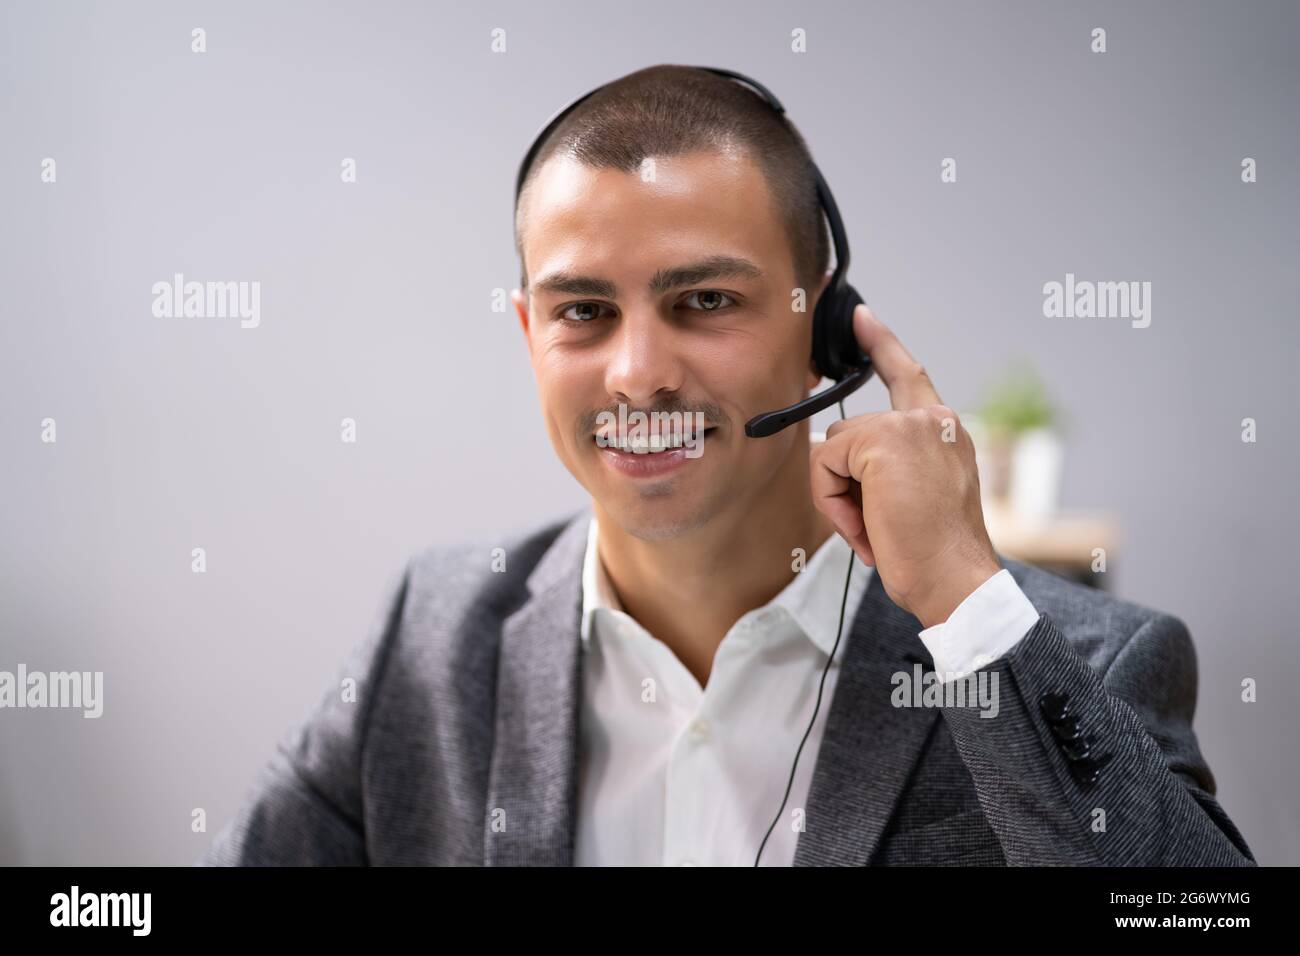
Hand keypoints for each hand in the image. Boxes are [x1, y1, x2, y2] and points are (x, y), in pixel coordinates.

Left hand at [810, 304, 1001, 628]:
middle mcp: (930, 419)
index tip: (861, 318)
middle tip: (877, 526)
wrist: (954, 579)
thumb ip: (885, 465)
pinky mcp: (880, 441)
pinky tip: (867, 526)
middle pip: (848, 434)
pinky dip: (833, 501)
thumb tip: (828, 453)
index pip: (908, 375)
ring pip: (832, 450)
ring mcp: (906, 426)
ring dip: (839, 497)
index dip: (883, 345)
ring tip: (877, 529)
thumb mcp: (914, 496)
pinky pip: (824, 464)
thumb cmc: (934, 553)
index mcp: (942, 429)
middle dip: (846, 484)